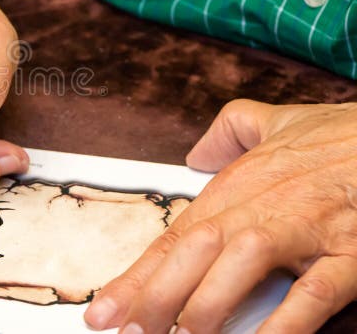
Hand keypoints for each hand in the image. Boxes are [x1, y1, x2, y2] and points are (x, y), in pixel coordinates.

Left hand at [85, 99, 356, 333]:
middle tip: (127, 331)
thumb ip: (228, 131)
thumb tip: (194, 153)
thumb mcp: (274, 122)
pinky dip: (287, 321)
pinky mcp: (349, 252)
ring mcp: (305, 229)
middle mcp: (262, 208)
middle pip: (196, 251)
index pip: (175, 238)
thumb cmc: (338, 135)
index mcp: (238, 186)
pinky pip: (314, 292)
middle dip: (157, 295)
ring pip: (242, 264)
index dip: (136, 276)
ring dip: (208, 304)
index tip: (102, 309)